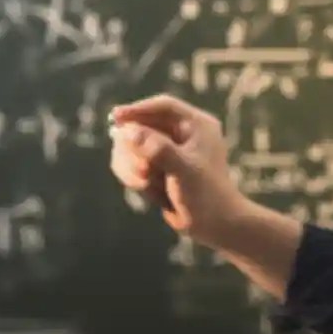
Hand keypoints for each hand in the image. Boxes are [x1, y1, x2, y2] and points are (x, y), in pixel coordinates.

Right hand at [107, 93, 248, 248]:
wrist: (216, 227)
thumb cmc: (206, 196)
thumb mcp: (183, 169)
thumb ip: (157, 148)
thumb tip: (129, 131)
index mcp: (196, 125)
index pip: (162, 106)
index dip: (137, 109)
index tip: (116, 117)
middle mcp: (182, 134)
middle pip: (141, 127)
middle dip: (135, 150)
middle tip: (145, 172)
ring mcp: (168, 151)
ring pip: (131, 147)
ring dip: (132, 166)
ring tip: (146, 184)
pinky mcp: (157, 168)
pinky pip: (130, 164)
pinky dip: (132, 176)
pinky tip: (147, 190)